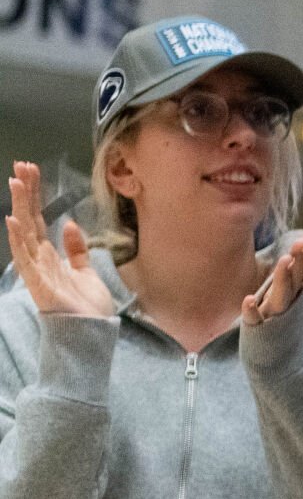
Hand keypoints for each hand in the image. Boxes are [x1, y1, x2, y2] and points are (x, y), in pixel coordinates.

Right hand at [5, 160, 112, 317]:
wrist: (93, 333)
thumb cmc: (87, 307)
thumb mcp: (86, 272)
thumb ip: (77, 250)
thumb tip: (71, 224)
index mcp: (50, 255)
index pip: (40, 218)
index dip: (36, 195)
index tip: (31, 171)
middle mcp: (39, 258)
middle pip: (30, 219)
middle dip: (26, 192)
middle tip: (21, 165)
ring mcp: (36, 269)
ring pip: (25, 232)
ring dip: (20, 207)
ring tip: (15, 183)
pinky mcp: (38, 283)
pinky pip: (25, 258)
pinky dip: (18, 239)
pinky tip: (13, 221)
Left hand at [243, 220, 302, 324]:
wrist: (279, 351)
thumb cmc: (284, 308)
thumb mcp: (295, 279)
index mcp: (298, 287)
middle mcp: (291, 299)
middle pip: (298, 277)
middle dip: (301, 259)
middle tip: (302, 241)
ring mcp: (275, 313)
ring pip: (281, 294)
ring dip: (283, 278)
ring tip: (284, 260)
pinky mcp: (258, 328)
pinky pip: (255, 319)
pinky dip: (252, 311)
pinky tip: (247, 300)